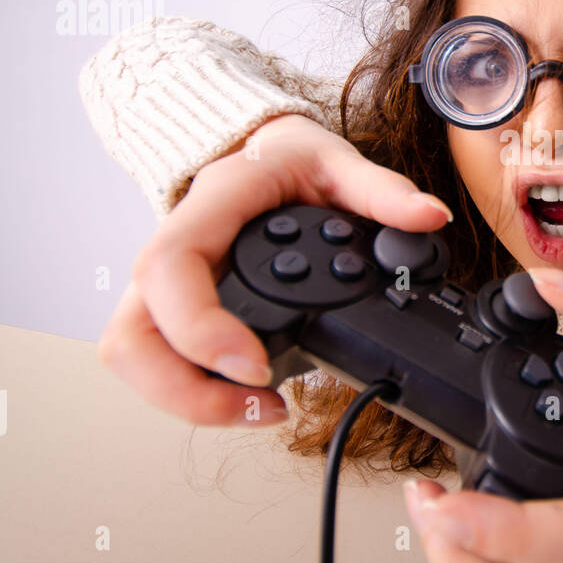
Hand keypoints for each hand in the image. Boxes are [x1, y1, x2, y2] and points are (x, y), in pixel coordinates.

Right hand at [96, 113, 452, 426]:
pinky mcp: (172, 311)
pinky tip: (245, 397)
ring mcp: (164, 286)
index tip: (256, 365)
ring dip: (185, 398)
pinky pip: (157, 358)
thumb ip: (382, 192)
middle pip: (133, 334)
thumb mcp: (337, 161)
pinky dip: (192, 390)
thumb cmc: (287, 160)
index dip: (200, 327)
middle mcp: (173, 249)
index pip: (170, 267)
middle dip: (184, 389)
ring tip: (257, 410)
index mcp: (210, 207)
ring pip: (135, 355)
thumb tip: (429, 217)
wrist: (255, 153)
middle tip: (257, 404)